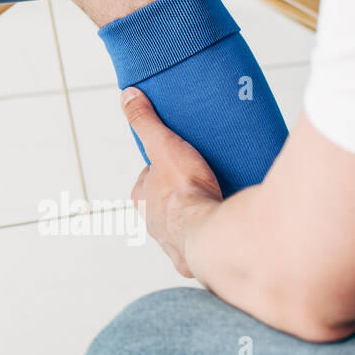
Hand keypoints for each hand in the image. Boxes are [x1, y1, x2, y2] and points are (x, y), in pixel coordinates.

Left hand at [121, 87, 222, 277]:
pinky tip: (226, 226)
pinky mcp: (197, 258)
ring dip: (197, 215)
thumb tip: (127, 96)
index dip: (164, 167)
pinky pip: (205, 244)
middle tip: (203, 178)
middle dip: (181, 193)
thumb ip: (145, 121)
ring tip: (218, 200)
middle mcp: (153, 224)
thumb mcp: (163, 145)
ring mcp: (174, 243)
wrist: (210, 233)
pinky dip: (213, 235)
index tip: (180, 158)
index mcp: (142, 199)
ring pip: (184, 225)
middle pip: (166, 203)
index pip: (149, 178)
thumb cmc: (184, 191)